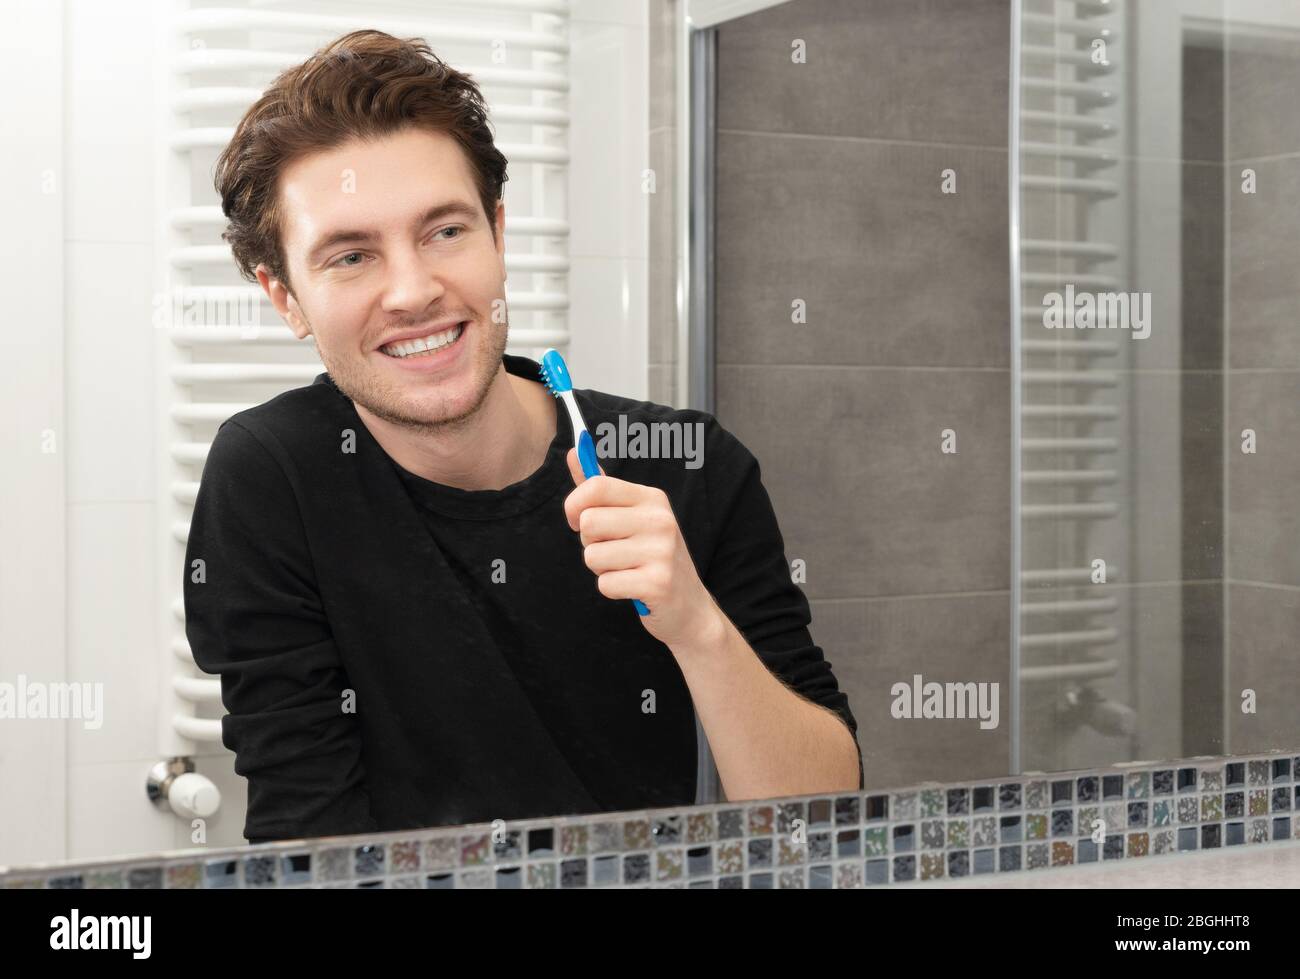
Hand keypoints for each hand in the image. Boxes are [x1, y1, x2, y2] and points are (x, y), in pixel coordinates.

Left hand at [563, 447, 723, 651]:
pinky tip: (634, 587)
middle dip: (590, 543)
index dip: (574, 506)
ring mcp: (661, 551)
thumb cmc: (652, 557)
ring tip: (627, 570)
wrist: (688, 606)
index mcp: (652, 498)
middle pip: (588, 523)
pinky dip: (613, 589)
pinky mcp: (657, 583)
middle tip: (614, 552)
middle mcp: (660, 520)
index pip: (596, 486)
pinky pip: (605, 583)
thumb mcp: (632, 517)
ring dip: (602, 569)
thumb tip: (573, 451)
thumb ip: (600, 488)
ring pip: (592, 556)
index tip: (578, 520)